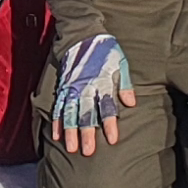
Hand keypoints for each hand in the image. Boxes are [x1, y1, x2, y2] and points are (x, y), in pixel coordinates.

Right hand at [51, 34, 136, 155]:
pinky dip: (56, 120)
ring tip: (71, 148)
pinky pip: (58, 106)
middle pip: (86, 114)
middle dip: (87, 133)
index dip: (110, 123)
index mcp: (102, 82)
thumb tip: (131, 103)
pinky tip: (56, 134)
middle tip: (88, 152)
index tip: (112, 140)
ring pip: (70, 113)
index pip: (106, 107)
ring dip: (70, 131)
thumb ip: (125, 84)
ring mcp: (72, 88)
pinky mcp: (63, 87)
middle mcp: (85, 87)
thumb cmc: (105, 51)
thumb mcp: (120, 63)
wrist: (82, 35)